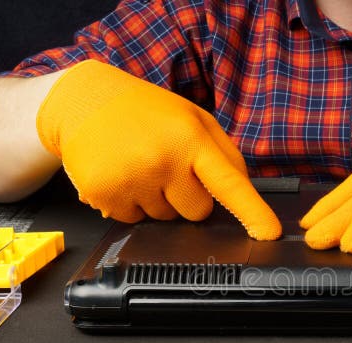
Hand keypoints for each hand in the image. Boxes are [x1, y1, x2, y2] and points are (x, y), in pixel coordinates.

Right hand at [36, 60, 280, 239]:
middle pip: (198, 212)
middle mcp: (161, 160)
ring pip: (166, 219)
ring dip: (158, 200)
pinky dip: (131, 205)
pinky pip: (134, 221)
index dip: (252, 211)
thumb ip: (224, 154)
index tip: (268, 233)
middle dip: (188, 196)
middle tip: (166, 165)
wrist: (83, 101)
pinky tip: (122, 175)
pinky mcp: (104, 196)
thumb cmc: (146, 111)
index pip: (229, 183)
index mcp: (190, 138)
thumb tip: (245, 193)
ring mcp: (131, 180)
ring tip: (140, 165)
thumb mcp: (193, 118)